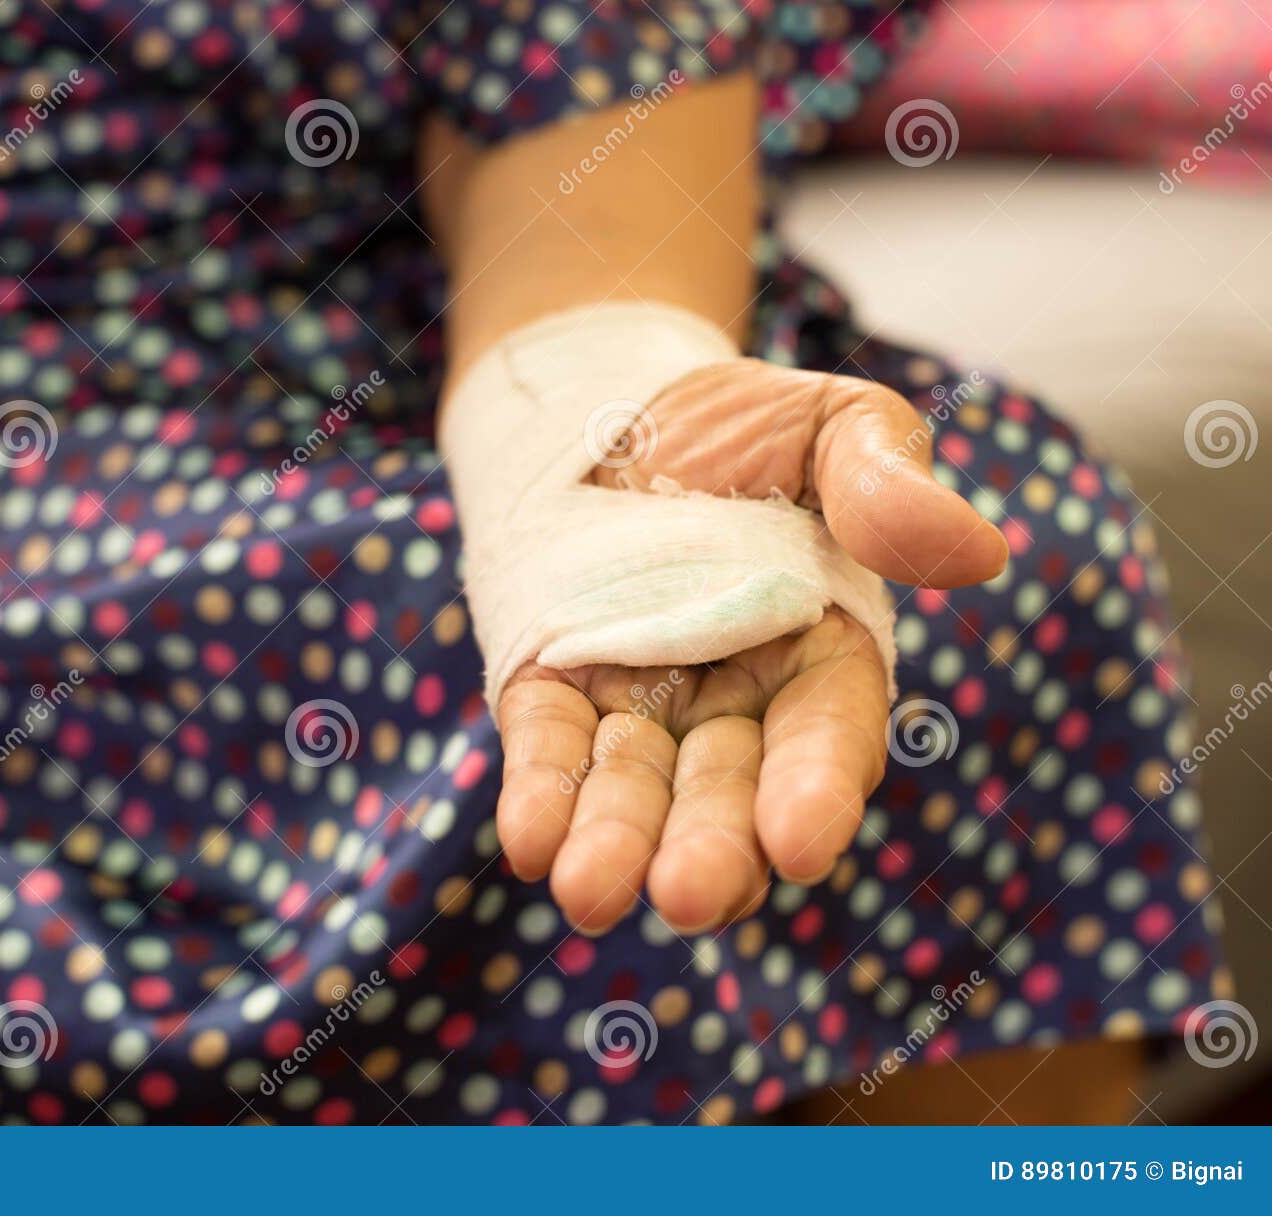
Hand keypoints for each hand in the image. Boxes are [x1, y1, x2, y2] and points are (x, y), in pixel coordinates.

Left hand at [494, 360, 1009, 934]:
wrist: (620, 400)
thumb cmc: (745, 421)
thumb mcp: (829, 426)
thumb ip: (885, 486)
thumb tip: (978, 553)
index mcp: (822, 655)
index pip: (826, 736)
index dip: (816, 789)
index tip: (801, 842)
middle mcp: (733, 703)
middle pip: (725, 790)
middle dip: (710, 846)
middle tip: (687, 894)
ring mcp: (640, 702)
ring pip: (633, 786)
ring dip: (613, 842)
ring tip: (587, 892)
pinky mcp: (553, 686)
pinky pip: (550, 744)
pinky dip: (540, 789)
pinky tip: (529, 840)